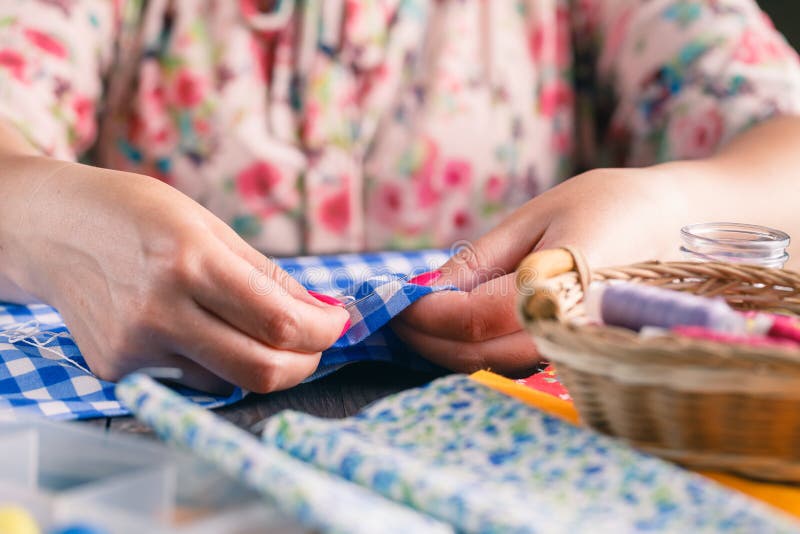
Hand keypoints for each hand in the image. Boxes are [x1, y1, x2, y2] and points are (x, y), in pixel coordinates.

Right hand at [0, 157, 348, 393]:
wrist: (49, 228)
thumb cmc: (136, 214)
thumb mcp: (209, 226)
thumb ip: (269, 276)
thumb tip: (321, 313)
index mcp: (190, 261)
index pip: (280, 322)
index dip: (324, 331)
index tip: (336, 322)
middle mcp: (160, 311)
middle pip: (261, 371)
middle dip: (305, 362)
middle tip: (313, 342)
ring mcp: (133, 347)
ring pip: (229, 382)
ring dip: (256, 360)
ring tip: (240, 323)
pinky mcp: (115, 370)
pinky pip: (189, 381)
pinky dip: (210, 362)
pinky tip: (187, 327)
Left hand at [393, 166, 687, 374]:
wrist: (680, 222)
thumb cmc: (610, 204)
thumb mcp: (537, 216)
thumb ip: (480, 260)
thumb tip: (425, 291)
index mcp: (560, 284)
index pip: (471, 318)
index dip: (423, 314)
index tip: (393, 301)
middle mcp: (572, 329)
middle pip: (478, 354)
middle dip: (426, 339)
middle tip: (396, 314)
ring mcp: (581, 349)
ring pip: (496, 366)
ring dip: (448, 350)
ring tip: (419, 322)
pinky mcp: (582, 353)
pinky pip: (519, 363)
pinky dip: (479, 352)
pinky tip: (458, 331)